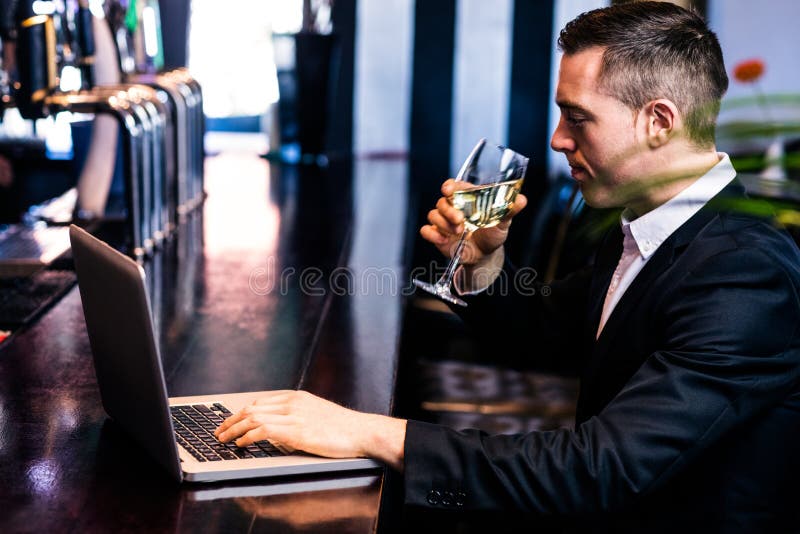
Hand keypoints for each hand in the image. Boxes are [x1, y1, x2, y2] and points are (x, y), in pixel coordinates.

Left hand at [214, 390, 406, 470]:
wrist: (361, 431)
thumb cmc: (342, 427)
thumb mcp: (315, 414)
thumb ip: (295, 416)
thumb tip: (276, 428)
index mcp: (296, 397)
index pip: (259, 402)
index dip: (240, 413)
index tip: (229, 422)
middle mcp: (292, 403)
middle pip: (252, 408)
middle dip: (231, 420)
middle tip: (219, 432)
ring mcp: (294, 416)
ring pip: (253, 418)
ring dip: (234, 429)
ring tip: (224, 439)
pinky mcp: (297, 431)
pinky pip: (264, 430)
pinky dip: (248, 436)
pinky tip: (242, 444)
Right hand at [419, 179, 526, 265]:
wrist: (485, 256)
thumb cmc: (492, 234)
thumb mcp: (503, 222)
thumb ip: (509, 210)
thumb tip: (521, 200)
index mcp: (466, 199)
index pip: (454, 187)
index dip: (449, 186)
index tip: (449, 190)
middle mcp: (453, 208)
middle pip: (442, 201)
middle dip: (448, 210)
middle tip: (460, 220)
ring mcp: (443, 222)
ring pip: (433, 215)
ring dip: (443, 223)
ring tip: (458, 232)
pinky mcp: (437, 235)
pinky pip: (425, 230)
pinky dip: (431, 235)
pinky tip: (443, 240)